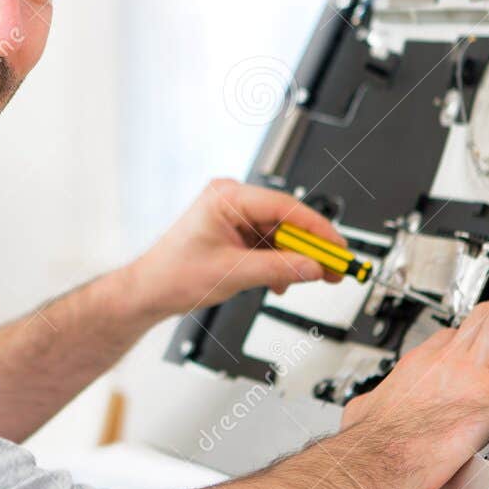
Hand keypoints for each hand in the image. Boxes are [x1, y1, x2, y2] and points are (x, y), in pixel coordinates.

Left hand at [121, 178, 347, 321]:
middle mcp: (231, 201)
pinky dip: (279, 263)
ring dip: (293, 259)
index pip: (285, 207)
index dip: (316, 229)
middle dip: (309, 247)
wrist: (151, 291)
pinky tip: (280, 280)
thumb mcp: (232, 273)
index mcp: (226, 197)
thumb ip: (278, 268)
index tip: (337, 248)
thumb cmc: (173, 274)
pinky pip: (269, 244)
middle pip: (286, 219)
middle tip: (334, 267)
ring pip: (280, 234)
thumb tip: (313, 267)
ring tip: (303, 279)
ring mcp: (234, 217)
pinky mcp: (236, 232)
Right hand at [339, 291, 488, 488]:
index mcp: (420, 364)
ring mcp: (472, 371)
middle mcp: (448, 360)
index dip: (479, 329)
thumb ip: (372, 403)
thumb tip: (364, 409)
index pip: (455, 334)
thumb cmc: (373, 442)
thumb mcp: (364, 410)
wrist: (382, 457)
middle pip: (487, 316)